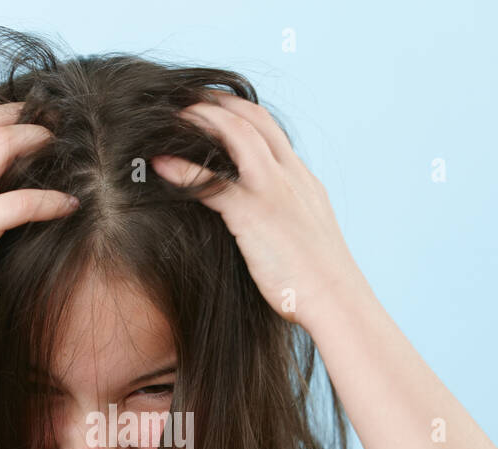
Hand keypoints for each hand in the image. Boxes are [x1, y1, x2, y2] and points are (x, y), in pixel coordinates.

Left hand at [151, 91, 367, 329]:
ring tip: (168, 118)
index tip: (212, 109)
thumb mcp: (304, 238)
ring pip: (236, 134)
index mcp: (303, 181)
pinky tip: (159, 163)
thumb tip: (260, 227)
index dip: (238, 113)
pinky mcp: (255, 214)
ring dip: (200, 121)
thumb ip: (283, 219)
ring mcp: (274, 191)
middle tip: (183, 98)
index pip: (270, 130)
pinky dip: (183, 167)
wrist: (338, 302)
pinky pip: (213, 181)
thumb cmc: (317, 284)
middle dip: (216, 102)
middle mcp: (291, 176)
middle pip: (253, 118)